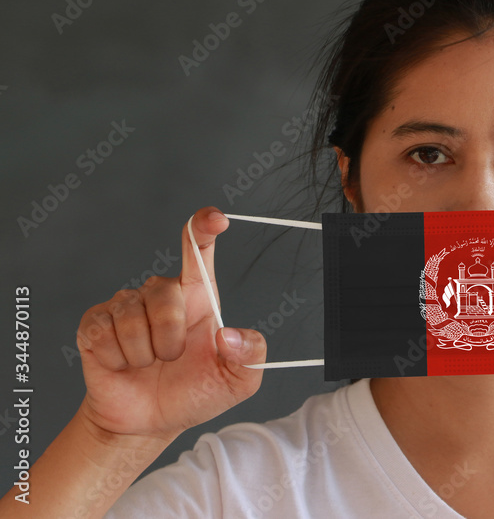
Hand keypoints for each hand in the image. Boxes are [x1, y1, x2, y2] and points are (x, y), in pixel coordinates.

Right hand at [76, 206, 264, 440]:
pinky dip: (117, 359)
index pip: (199, 250)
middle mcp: (161, 293)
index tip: (215, 218)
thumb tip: (227, 335)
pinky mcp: (95, 322)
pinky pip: (103, 334)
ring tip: (149, 364)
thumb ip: (250, 355)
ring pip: (132, 318)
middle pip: (164, 294)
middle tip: (173, 360)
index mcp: (199, 296)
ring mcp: (125, 305)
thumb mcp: (238, 381)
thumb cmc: (195, 393)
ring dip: (144, 354)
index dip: (204, 228)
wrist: (150, 422)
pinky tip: (123, 365)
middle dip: (170, 337)